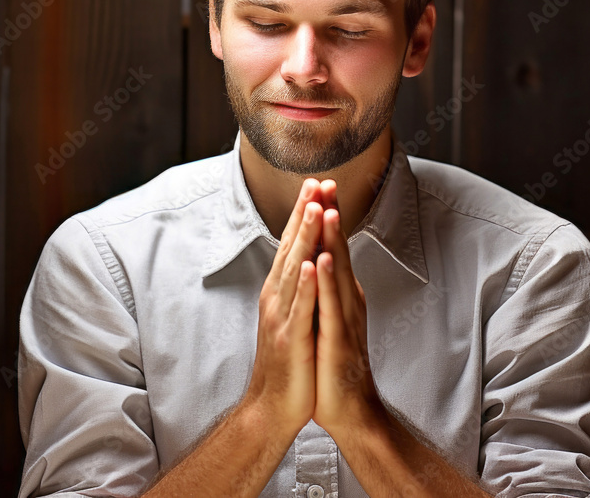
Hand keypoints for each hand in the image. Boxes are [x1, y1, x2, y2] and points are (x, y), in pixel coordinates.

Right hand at [242, 178, 323, 436]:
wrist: (273, 406)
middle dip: (304, 214)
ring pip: (295, 270)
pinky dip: (304, 284)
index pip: (293, 243)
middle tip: (315, 182)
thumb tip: (308, 257)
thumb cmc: (289, 360)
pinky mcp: (291, 339)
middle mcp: (277, 297)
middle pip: (291, 248)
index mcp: (281, 290)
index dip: (303, 213)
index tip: (315, 184)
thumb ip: (297, 286)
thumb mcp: (293, 315)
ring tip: (314, 209)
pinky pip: (300, 308)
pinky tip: (310, 263)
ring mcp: (282, 317)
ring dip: (304, 239)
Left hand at [312, 179, 384, 438]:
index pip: (333, 249)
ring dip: (332, 241)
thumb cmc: (336, 366)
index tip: (319, 186)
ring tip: (326, 210)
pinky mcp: (338, 341)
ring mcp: (344, 320)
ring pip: (337, 274)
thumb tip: (325, 263)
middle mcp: (347, 302)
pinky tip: (322, 261)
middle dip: (330, 216)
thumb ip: (331, 292)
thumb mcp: (332, 320)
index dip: (326, 217)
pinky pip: (330, 307)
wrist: (349, 410)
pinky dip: (326, 282)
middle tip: (326, 182)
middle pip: (338, 252)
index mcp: (342, 296)